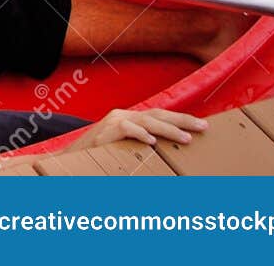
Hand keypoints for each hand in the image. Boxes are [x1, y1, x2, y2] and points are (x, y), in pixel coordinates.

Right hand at [69, 108, 207, 149]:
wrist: (69, 160)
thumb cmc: (101, 159)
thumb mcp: (126, 151)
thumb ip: (143, 148)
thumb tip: (169, 154)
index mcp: (130, 120)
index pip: (159, 116)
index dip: (180, 120)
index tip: (202, 125)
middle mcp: (123, 116)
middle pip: (158, 114)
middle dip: (182, 120)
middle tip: (204, 127)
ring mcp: (113, 121)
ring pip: (146, 121)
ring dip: (168, 130)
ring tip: (186, 138)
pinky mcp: (104, 132)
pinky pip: (125, 129)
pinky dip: (139, 134)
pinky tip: (152, 141)